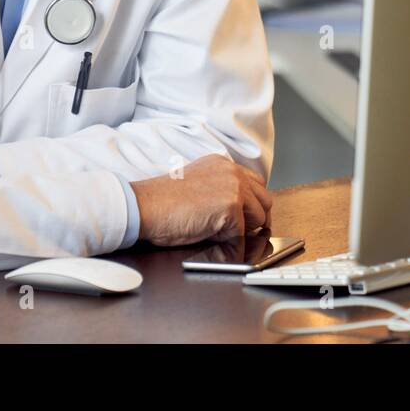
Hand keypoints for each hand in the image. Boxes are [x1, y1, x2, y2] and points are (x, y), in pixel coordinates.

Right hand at [129, 154, 271, 245]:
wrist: (145, 206)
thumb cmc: (162, 201)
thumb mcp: (197, 186)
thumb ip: (220, 191)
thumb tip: (239, 214)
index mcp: (223, 164)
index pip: (255, 184)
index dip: (253, 205)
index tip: (248, 219)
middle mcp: (232, 172)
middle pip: (264, 199)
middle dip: (256, 219)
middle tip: (243, 234)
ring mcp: (234, 188)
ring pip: (259, 217)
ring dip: (245, 231)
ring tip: (223, 237)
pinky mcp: (231, 208)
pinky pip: (242, 236)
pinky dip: (231, 246)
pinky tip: (213, 242)